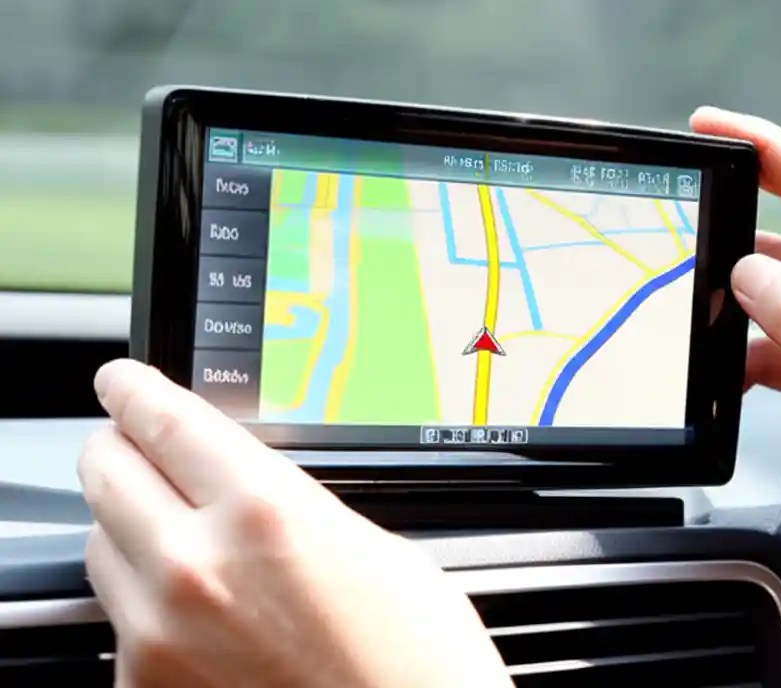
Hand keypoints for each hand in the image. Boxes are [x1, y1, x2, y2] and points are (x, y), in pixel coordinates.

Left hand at [78, 359, 510, 687]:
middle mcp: (196, 568)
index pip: (164, 420)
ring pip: (102, 547)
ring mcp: (159, 635)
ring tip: (182, 542)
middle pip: (108, 472)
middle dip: (120, 450)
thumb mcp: (377, 551)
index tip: (123, 381)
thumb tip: (249, 491)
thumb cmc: (417, 661)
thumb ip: (293, 509)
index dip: (134, 390)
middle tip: (137, 447)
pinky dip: (148, 609)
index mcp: (266, 512)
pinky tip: (201, 618)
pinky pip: (120, 624)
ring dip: (132, 529)